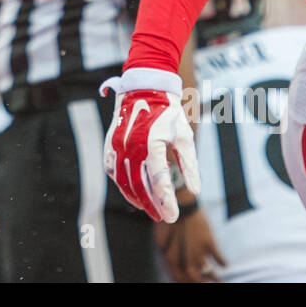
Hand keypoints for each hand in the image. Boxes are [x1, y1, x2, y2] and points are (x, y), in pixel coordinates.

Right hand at [101, 69, 198, 221]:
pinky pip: (112, 170)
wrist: (144, 89)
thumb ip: (189, 164)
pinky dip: (121, 184)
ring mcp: (117, 145)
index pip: (158, 180)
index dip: (165, 201)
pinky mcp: (110, 144)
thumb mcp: (184, 136)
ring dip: (135, 198)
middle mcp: (131, 146)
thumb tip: (195, 190)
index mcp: (152, 143)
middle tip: (162, 217)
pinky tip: (132, 192)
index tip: (172, 216)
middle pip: (139, 185)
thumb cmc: (168, 113)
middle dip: (151, 205)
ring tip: (149, 209)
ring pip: (123, 181)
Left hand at [155, 204, 226, 281]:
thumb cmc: (168, 220)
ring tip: (219, 279)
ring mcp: (198, 251)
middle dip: (201, 282)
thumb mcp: (161, 239)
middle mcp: (185, 258)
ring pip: (208, 271)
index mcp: (171, 259)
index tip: (193, 281)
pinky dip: (223, 262)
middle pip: (195, 279)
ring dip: (214, 277)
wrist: (179, 203)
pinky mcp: (208, 242)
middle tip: (208, 281)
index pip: (179, 278)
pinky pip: (219, 258)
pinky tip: (225, 264)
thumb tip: (170, 262)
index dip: (185, 282)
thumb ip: (167, 253)